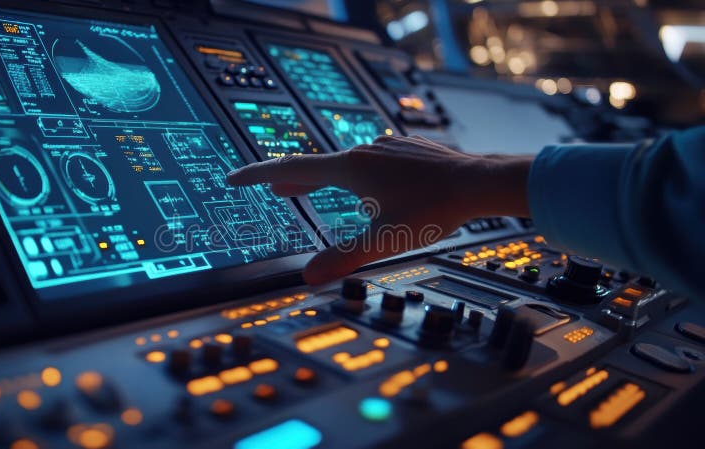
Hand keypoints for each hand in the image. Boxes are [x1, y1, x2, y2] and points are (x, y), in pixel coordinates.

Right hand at [227, 135, 533, 284]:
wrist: (478, 182)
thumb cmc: (434, 208)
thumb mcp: (384, 239)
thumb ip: (344, 258)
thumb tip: (306, 277)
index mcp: (351, 169)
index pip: (293, 169)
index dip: (259, 175)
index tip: (234, 177)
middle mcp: (364, 151)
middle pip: (316, 165)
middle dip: (292, 178)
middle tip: (274, 188)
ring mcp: (386, 148)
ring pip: (344, 162)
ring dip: (324, 176)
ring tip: (314, 187)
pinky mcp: (405, 151)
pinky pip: (369, 160)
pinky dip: (354, 173)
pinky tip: (369, 185)